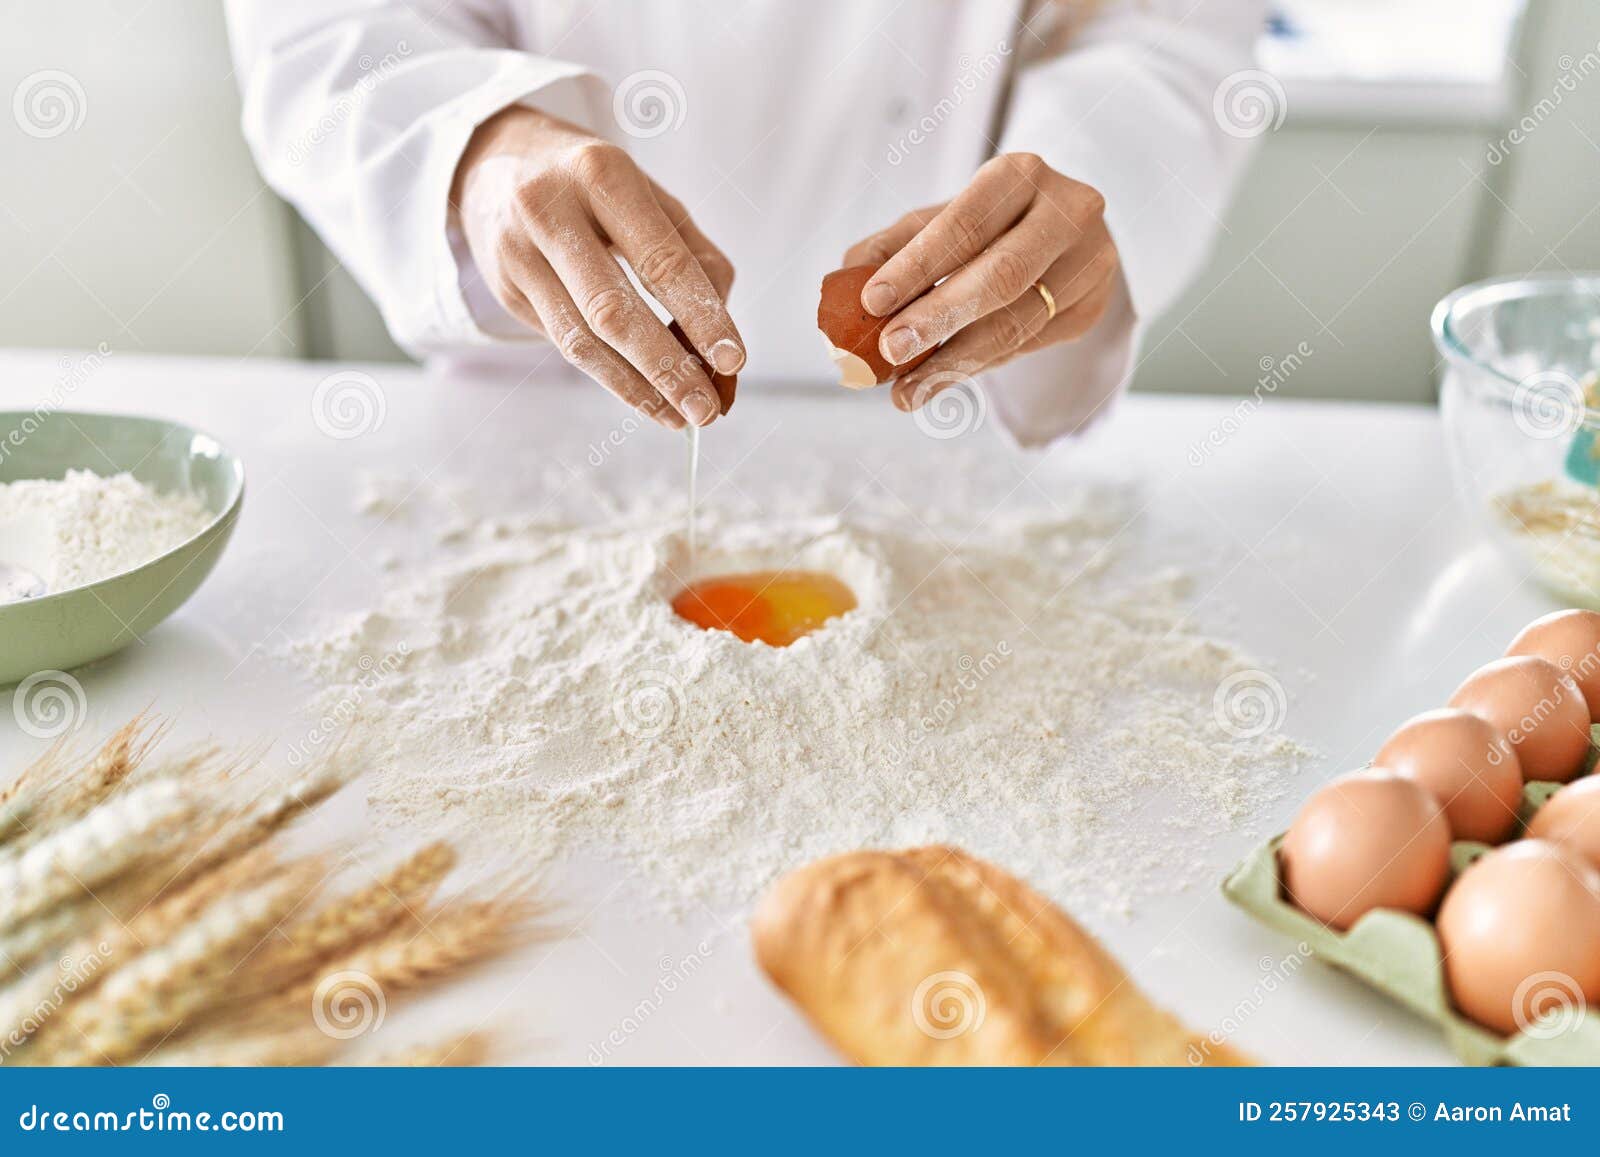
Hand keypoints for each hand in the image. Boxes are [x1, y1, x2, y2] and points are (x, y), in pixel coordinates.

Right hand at [452, 106, 743, 427]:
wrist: (494, 161)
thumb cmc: (593, 183)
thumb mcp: (648, 194)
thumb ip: (692, 254)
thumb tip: (718, 330)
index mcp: (600, 173)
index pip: (659, 259)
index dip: (699, 314)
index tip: (733, 359)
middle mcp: (548, 210)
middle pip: (612, 309)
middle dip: (666, 368)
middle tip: (706, 409)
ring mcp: (517, 252)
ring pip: (581, 340)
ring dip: (637, 387)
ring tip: (681, 415)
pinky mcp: (504, 289)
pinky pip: (564, 344)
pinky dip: (611, 377)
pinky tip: (646, 397)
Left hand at [842, 153, 1119, 411]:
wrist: (1067, 232)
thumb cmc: (991, 222)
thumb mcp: (943, 218)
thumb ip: (894, 245)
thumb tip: (845, 280)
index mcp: (1021, 176)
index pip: (965, 225)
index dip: (917, 265)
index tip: (872, 302)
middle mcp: (1067, 214)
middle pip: (1001, 276)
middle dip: (938, 318)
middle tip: (889, 351)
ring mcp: (1088, 264)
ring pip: (1016, 324)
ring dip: (954, 363)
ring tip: (905, 391)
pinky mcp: (1090, 308)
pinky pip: (1026, 347)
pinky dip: (977, 366)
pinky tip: (939, 381)